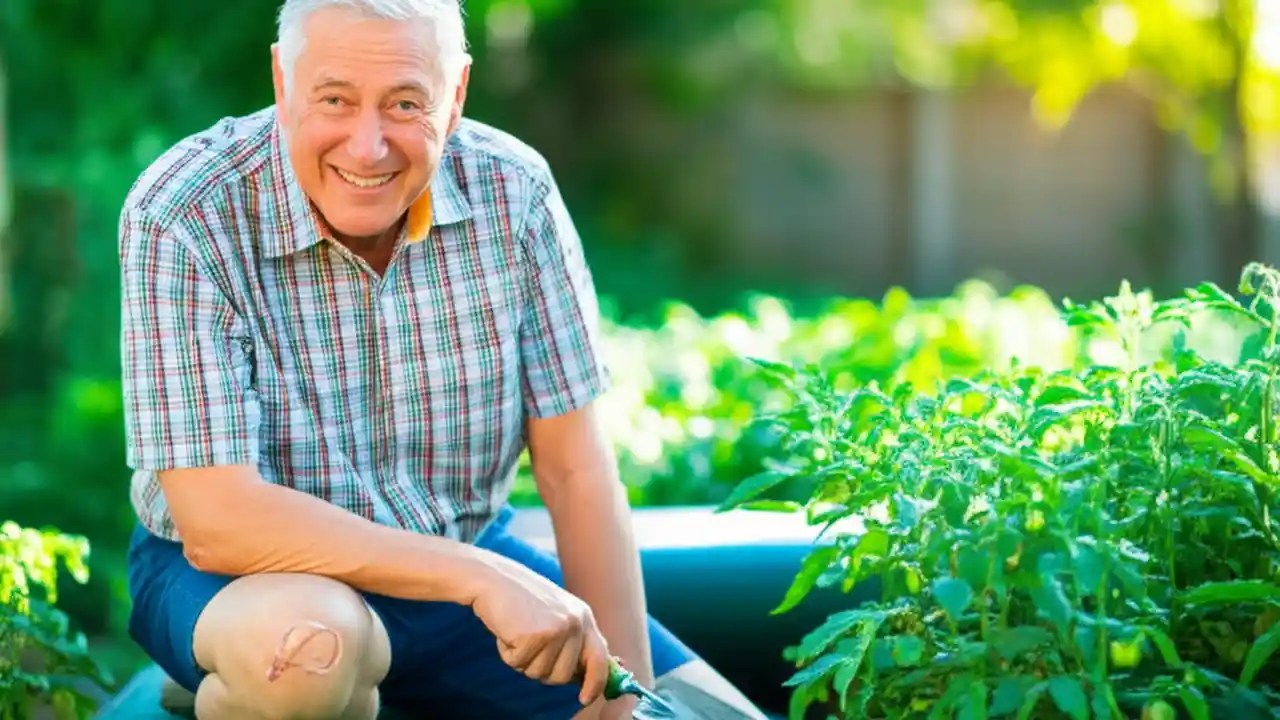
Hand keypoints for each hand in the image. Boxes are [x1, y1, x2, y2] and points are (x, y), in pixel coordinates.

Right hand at [469, 557, 612, 704]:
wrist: (494, 578)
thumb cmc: (521, 601)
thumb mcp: (556, 614)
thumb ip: (573, 641)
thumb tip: (585, 676)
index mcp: (584, 616)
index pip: (600, 658)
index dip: (595, 683)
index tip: (585, 698)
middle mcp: (576, 622)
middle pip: (563, 675)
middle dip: (542, 669)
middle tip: (528, 646)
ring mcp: (557, 628)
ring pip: (539, 673)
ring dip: (522, 660)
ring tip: (517, 632)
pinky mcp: (535, 635)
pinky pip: (518, 663)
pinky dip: (507, 652)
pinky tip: (507, 630)